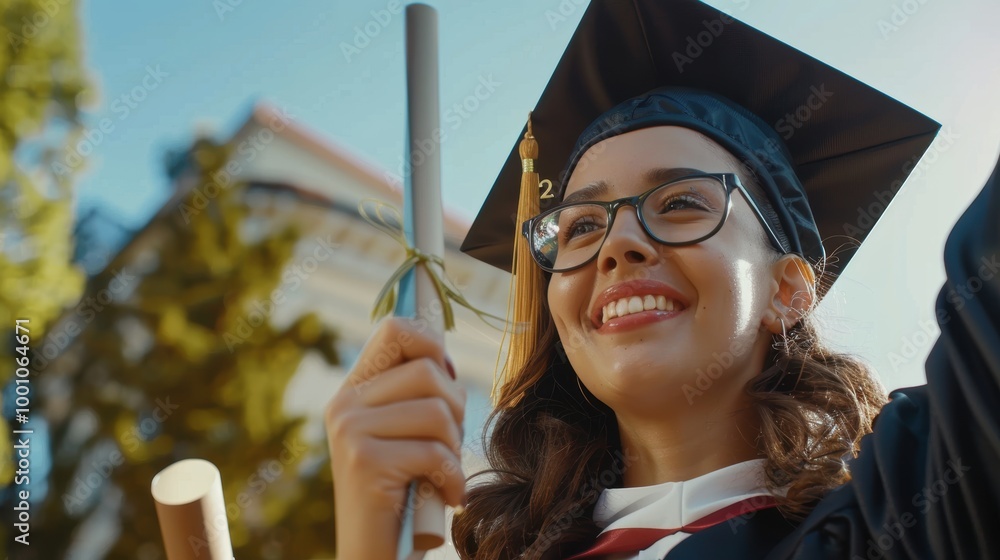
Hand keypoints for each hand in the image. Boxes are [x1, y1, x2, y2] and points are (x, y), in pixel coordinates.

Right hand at [326, 317, 466, 558]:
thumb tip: (444, 354)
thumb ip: (417, 394)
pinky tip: (449, 497)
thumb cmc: (404, 497)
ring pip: (436, 410)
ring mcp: (349, 432)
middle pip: (428, 370)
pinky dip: (454, 479)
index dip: (433, 344)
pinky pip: (435, 451)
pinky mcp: (363, 462)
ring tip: (443, 472)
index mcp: (354, 391)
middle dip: (456, 409)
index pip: (395, 328)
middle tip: (449, 446)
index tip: (446, 380)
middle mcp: (344, 404)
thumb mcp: (407, 435)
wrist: (375, 557)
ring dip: (454, 446)